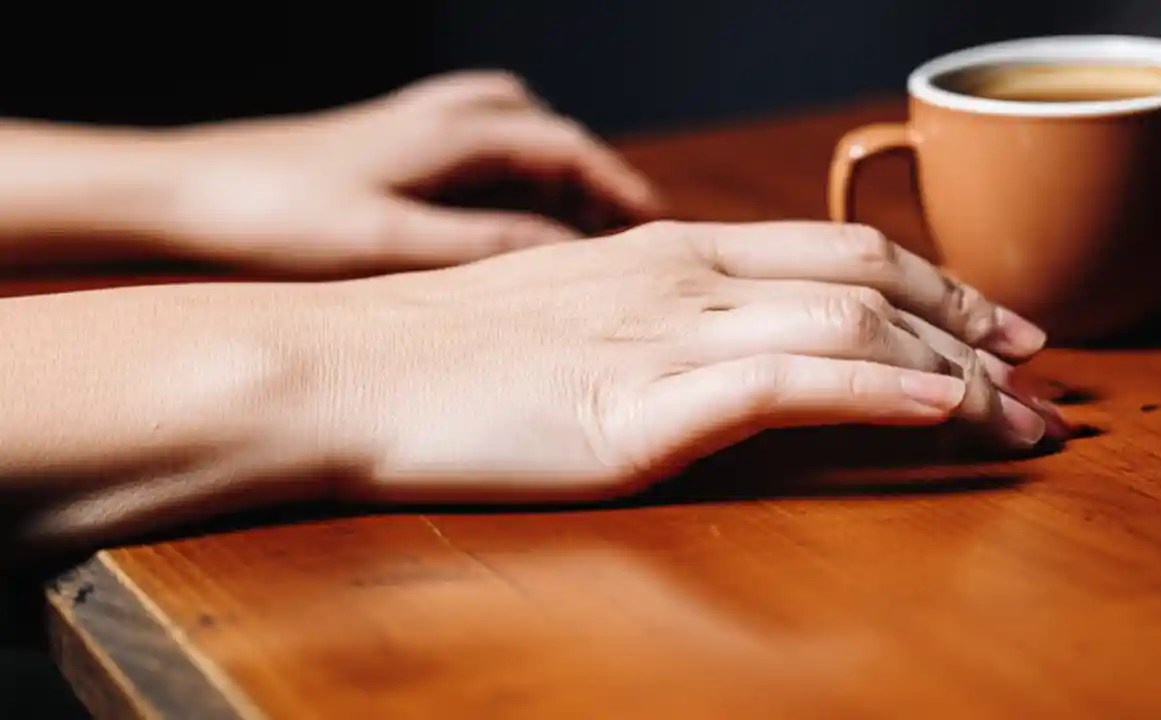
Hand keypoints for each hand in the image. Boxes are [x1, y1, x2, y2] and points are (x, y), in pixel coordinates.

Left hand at [159, 71, 660, 272]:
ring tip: (577, 229)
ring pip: (513, 137)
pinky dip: (508, 180)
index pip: (570, 153)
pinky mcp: (387, 148)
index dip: (621, 192)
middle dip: (596, 182)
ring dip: (552, 176)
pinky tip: (501, 224)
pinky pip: (476, 151)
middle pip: (550, 138)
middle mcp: (442, 118)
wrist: (184, 191)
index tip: (661, 231)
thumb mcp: (392, 242)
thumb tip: (566, 255)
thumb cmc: (281, 216)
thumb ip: (484, 243)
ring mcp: (414, 128)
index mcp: (454, 134)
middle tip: (629, 235)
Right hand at [305, 221, 1065, 503]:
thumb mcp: (568, 316)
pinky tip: (943, 412)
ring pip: (851, 325)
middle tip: (1039, 366)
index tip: (992, 324)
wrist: (343, 371)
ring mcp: (667, 336)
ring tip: (1023, 411)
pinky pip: (789, 384)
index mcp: (669, 251)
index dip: (933, 283)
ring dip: (955, 371)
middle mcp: (685, 275)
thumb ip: (648, 320)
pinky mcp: (642, 407)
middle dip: (972, 322)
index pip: (836, 247)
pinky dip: (878, 391)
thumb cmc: (441, 353)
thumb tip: (712, 346)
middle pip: (870, 275)